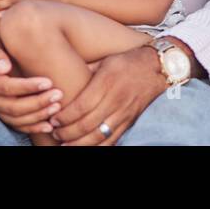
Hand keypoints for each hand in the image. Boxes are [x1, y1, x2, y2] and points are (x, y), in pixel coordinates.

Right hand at [0, 33, 62, 134]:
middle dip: (37, 103)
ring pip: (14, 119)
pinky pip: (13, 124)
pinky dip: (31, 127)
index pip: (6, 87)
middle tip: (58, 95)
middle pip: (12, 107)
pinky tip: (47, 126)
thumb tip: (4, 68)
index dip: (27, 87)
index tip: (48, 82)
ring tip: (57, 107)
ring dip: (37, 116)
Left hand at [49, 45, 166, 145]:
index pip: (81, 105)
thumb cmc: (126, 62)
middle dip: (67, 132)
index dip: (65, 116)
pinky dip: (98, 146)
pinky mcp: (130, 121)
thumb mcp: (104, 60)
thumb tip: (63, 78)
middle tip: (55, 133)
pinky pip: (113, 139)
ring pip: (99, 135)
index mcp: (106, 81)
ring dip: (80, 143)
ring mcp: (124, 112)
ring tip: (65, 145)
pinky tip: (86, 147)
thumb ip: (84, 71)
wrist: (156, 68)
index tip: (53, 119)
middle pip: (87, 123)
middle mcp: (115, 99)